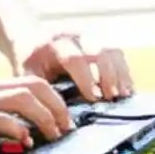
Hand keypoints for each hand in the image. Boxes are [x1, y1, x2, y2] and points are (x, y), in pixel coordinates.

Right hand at [0, 75, 74, 147]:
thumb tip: (2, 130)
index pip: (30, 83)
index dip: (54, 98)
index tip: (63, 117)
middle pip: (35, 87)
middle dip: (57, 107)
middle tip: (65, 128)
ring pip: (23, 99)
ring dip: (45, 116)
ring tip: (53, 134)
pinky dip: (16, 128)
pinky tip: (23, 140)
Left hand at [20, 33, 134, 102]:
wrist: (30, 37)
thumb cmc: (29, 61)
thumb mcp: (27, 74)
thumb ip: (41, 91)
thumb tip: (55, 117)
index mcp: (54, 44)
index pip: (74, 58)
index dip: (87, 79)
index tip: (94, 99)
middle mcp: (74, 36)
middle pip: (99, 50)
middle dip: (108, 76)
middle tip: (113, 98)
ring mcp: (88, 36)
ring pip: (111, 50)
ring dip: (120, 73)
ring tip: (124, 95)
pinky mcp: (98, 40)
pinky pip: (116, 52)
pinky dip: (124, 70)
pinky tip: (127, 87)